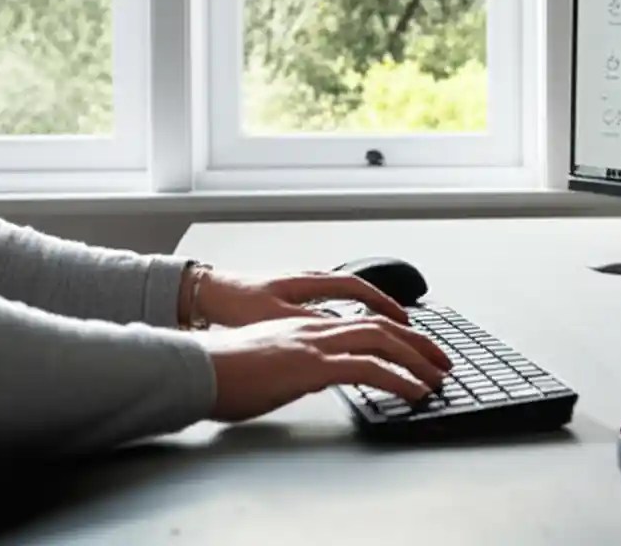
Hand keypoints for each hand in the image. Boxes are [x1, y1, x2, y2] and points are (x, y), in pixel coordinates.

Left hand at [183, 268, 408, 327]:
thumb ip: (312, 325)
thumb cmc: (235, 303)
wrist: (205, 294)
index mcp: (312, 283)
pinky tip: (355, 338)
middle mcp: (313, 283)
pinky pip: (335, 306)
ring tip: (396, 338)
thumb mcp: (276, 317)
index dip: (388, 308)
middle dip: (393, 316)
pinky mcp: (294, 303)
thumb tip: (345, 334)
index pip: (362, 291)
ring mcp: (304, 291)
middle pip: (365, 296)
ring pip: (351, 302)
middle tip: (415, 337)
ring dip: (376, 318)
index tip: (407, 326)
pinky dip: (354, 319)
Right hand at [202, 315, 452, 421]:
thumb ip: (291, 362)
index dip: (392, 331)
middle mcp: (314, 327)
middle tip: (440, 361)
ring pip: (382, 341)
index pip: (359, 321)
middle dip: (417, 343)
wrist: (194, 368)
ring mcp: (315, 343)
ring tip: (437, 378)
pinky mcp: (312, 365)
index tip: (412, 345)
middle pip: (381, 326)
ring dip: (416, 360)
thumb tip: (304, 375)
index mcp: (303, 325)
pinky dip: (399, 379)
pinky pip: (370, 369)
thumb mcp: (265, 360)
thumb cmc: (218, 371)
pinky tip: (415, 392)